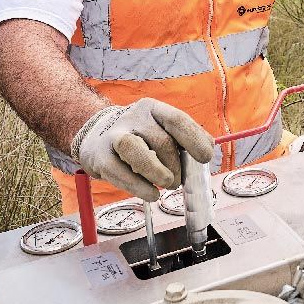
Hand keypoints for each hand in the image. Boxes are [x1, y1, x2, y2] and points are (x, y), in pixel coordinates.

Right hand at [71, 98, 213, 199]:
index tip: (205, 158)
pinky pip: (119, 172)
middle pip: (161, 141)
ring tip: (167, 183)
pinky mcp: (99, 157)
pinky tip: (151, 194)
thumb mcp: (162, 130)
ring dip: (157, 172)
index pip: (177, 120)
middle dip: (176, 166)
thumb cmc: (140, 137)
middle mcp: (133, 118)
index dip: (194, 140)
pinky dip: (139, 187)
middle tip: (179, 180)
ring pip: (135, 150)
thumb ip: (185, 140)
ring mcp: (114, 136)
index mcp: (153, 109)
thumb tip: (207, 151)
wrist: (96, 136)